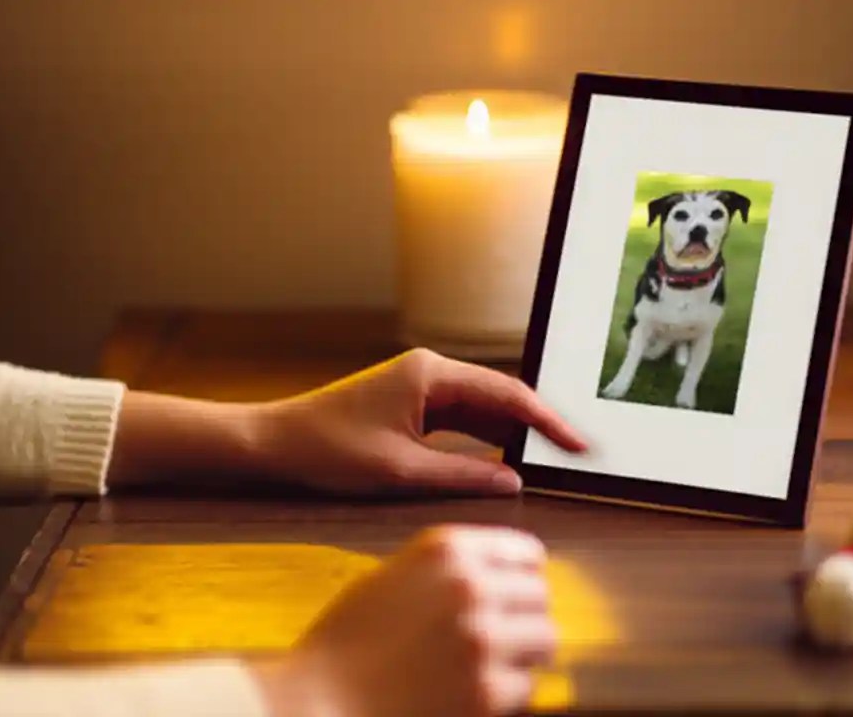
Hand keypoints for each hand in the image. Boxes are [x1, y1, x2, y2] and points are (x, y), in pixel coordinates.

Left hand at [248, 348, 587, 494]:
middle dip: (538, 425)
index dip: (548, 420)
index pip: (507, 392)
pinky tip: (506, 458)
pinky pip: (461, 419)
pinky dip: (486, 438)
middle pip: (500, 396)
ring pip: (483, 408)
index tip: (577, 443)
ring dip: (513, 433)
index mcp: (430, 375)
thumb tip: (513, 480)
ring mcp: (420, 387)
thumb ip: (463, 474)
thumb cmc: (327, 450)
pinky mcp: (410, 405)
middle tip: (574, 453)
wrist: (275, 444)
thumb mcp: (401, 471)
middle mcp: (429, 372)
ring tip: (550, 460)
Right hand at [257, 525, 555, 716]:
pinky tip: (469, 693)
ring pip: (544, 640)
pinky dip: (505, 694)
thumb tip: (508, 580)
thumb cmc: (346, 644)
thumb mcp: (395, 577)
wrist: (319, 699)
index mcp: (446, 549)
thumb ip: (451, 571)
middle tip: (502, 638)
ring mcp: (482, 639)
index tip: (518, 593)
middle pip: (541, 596)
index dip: (523, 577)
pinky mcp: (486, 691)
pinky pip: (526, 687)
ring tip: (489, 666)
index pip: (525, 553)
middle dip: (524, 617)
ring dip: (522, 655)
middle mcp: (470, 586)